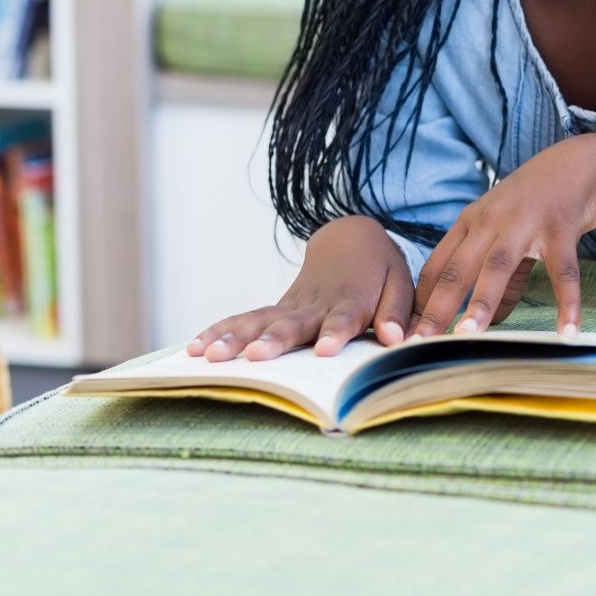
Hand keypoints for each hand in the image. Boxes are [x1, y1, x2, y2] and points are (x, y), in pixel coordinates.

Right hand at [186, 215, 412, 361]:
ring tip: (210, 356)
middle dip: (274, 340)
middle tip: (255, 356)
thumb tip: (396, 338)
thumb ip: (397, 311)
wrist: (351, 239)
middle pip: (293, 323)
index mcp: (351, 299)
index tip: (326, 350)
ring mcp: (292, 305)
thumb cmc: (380, 269)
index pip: (344, 318)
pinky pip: (245, 318)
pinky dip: (221, 330)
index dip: (336, 333)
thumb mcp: (400, 284)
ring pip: (260, 320)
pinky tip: (195, 348)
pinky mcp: (276, 309)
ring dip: (235, 337)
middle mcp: (316, 303)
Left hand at [411, 134, 595, 337]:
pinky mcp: (561, 228)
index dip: (421, 302)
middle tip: (419, 342)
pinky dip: (566, 303)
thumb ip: (499, 278)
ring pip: (497, 266)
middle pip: (458, 268)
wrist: (580, 162)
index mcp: (471, 222)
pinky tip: (567, 333)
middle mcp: (491, 221)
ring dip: (481, 302)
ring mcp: (526, 222)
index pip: (436, 267)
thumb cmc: (537, 201)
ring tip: (467, 336)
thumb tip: (490, 322)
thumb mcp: (506, 231)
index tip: (410, 335)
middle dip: (437, 307)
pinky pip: (563, 271)